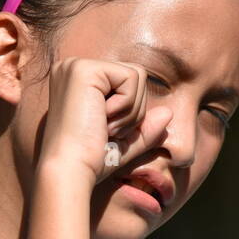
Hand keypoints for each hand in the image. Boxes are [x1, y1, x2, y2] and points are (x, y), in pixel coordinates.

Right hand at [38, 56, 171, 185]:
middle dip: (132, 110)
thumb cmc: (89, 162)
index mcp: (77, 81)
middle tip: (106, 131)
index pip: (126, 82)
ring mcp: (76, 66)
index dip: (129, 112)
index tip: (105, 133)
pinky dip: (127, 106)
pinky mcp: (83, 69)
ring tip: (104, 127)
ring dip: (130, 110)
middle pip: (134, 75)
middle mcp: (72, 67)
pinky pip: (131, 77)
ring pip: (137, 75)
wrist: (71, 172)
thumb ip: (143, 127)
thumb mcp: (122, 144)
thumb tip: (168, 112)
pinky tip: (101, 120)